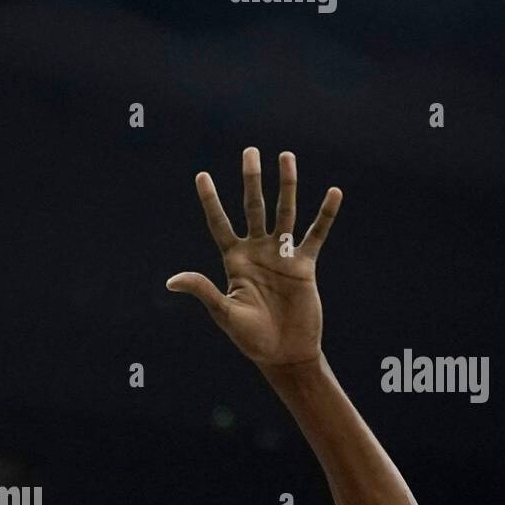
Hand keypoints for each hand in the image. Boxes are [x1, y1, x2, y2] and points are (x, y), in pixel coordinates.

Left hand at [167, 148, 341, 367]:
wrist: (284, 354)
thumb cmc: (251, 339)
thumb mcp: (224, 313)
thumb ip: (203, 290)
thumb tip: (171, 281)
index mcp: (234, 261)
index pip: (219, 224)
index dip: (211, 200)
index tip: (201, 175)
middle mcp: (257, 252)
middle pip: (253, 207)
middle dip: (251, 180)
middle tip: (249, 150)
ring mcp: (281, 256)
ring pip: (284, 212)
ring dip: (286, 185)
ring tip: (286, 156)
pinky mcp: (304, 265)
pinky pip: (316, 235)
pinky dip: (325, 215)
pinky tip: (333, 193)